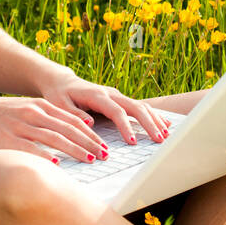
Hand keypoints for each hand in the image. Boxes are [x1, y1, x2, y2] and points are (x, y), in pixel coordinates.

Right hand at [0, 94, 108, 163]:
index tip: (104, 145)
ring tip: (89, 160)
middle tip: (104, 155)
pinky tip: (57, 162)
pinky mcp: (6, 139)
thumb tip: (70, 133)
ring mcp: (20, 126)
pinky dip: (44, 155)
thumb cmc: (0, 114)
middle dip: (89, 143)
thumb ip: (47, 119)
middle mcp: (33, 113)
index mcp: (40, 105)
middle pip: (68, 129)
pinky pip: (29, 148)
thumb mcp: (26, 109)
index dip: (91, 133)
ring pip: (54, 138)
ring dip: (75, 150)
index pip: (73, 120)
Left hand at [38, 71, 172, 146]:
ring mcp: (117, 96)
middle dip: (149, 124)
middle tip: (159, 141)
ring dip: (155, 120)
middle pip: (135, 107)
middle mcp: (110, 93)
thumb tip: (89, 122)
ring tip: (166, 135)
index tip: (132, 142)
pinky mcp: (120, 100)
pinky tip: (165, 125)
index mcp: (96, 95)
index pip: (116, 111)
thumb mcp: (59, 105)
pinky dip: (153, 116)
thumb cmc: (59, 95)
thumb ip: (73, 114)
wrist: (62, 82)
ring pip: (141, 106)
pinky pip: (140, 107)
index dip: (125, 126)